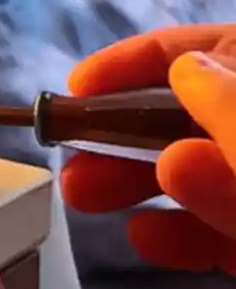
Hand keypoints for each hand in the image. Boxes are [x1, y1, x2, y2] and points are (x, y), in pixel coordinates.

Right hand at [61, 24, 235, 274]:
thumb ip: (230, 107)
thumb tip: (184, 71)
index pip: (205, 51)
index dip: (135, 63)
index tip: (73, 89)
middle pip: (189, 119)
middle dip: (123, 135)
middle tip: (69, 155)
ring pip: (200, 177)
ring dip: (138, 184)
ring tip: (83, 193)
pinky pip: (221, 234)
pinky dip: (180, 235)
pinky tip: (145, 237)